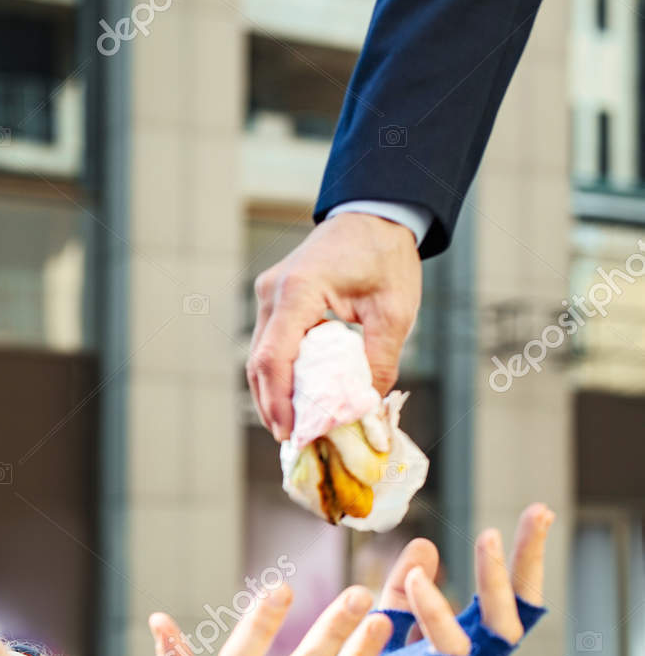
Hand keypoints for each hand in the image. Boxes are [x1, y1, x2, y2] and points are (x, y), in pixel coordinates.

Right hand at [248, 213, 421, 440]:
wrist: (374, 215)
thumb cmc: (385, 255)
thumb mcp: (395, 311)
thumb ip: (380, 361)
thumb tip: (364, 408)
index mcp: (299, 290)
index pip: (276, 357)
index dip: (278, 401)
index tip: (290, 433)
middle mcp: (273, 292)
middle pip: (260, 362)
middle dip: (272, 406)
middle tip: (291, 440)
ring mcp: (269, 295)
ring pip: (259, 357)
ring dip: (272, 394)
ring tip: (292, 426)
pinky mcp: (274, 301)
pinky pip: (269, 345)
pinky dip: (279, 375)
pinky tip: (295, 398)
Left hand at [312, 504, 553, 655]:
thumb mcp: (390, 632)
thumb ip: (408, 591)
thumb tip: (425, 543)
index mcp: (469, 652)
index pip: (511, 601)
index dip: (526, 560)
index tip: (539, 512)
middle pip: (518, 613)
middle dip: (527, 565)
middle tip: (533, 516)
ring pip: (497, 635)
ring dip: (495, 585)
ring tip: (487, 537)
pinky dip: (434, 618)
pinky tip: (413, 585)